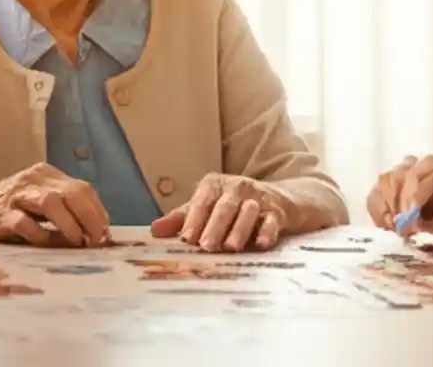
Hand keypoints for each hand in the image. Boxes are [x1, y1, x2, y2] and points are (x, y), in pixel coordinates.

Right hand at [0, 163, 109, 247]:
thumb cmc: (11, 208)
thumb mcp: (40, 199)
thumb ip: (65, 208)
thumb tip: (96, 231)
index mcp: (47, 174)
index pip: (82, 187)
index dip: (98, 210)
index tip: (105, 231)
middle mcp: (33, 180)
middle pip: (71, 193)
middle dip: (90, 217)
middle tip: (96, 240)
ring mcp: (16, 196)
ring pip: (50, 203)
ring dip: (69, 224)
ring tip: (77, 242)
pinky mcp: (1, 216)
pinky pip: (25, 224)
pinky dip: (41, 236)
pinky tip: (48, 245)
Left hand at [150, 173, 294, 252]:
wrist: (278, 200)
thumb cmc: (234, 206)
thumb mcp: (208, 208)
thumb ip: (183, 219)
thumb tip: (154, 230)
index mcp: (215, 185)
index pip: (203, 201)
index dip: (194, 219)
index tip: (186, 238)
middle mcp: (237, 187)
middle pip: (225, 206)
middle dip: (215, 226)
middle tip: (206, 246)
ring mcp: (258, 198)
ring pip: (248, 212)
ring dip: (239, 230)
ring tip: (231, 247)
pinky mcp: (277, 211)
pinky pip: (272, 221)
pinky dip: (267, 232)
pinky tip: (262, 244)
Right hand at [366, 154, 432, 238]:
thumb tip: (410, 224)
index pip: (417, 175)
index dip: (413, 195)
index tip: (412, 215)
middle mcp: (414, 164)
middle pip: (396, 176)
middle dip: (397, 202)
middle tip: (400, 224)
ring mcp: (398, 173)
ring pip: (382, 182)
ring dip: (385, 206)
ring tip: (393, 226)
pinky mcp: (386, 187)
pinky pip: (373, 195)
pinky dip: (376, 212)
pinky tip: (386, 226)